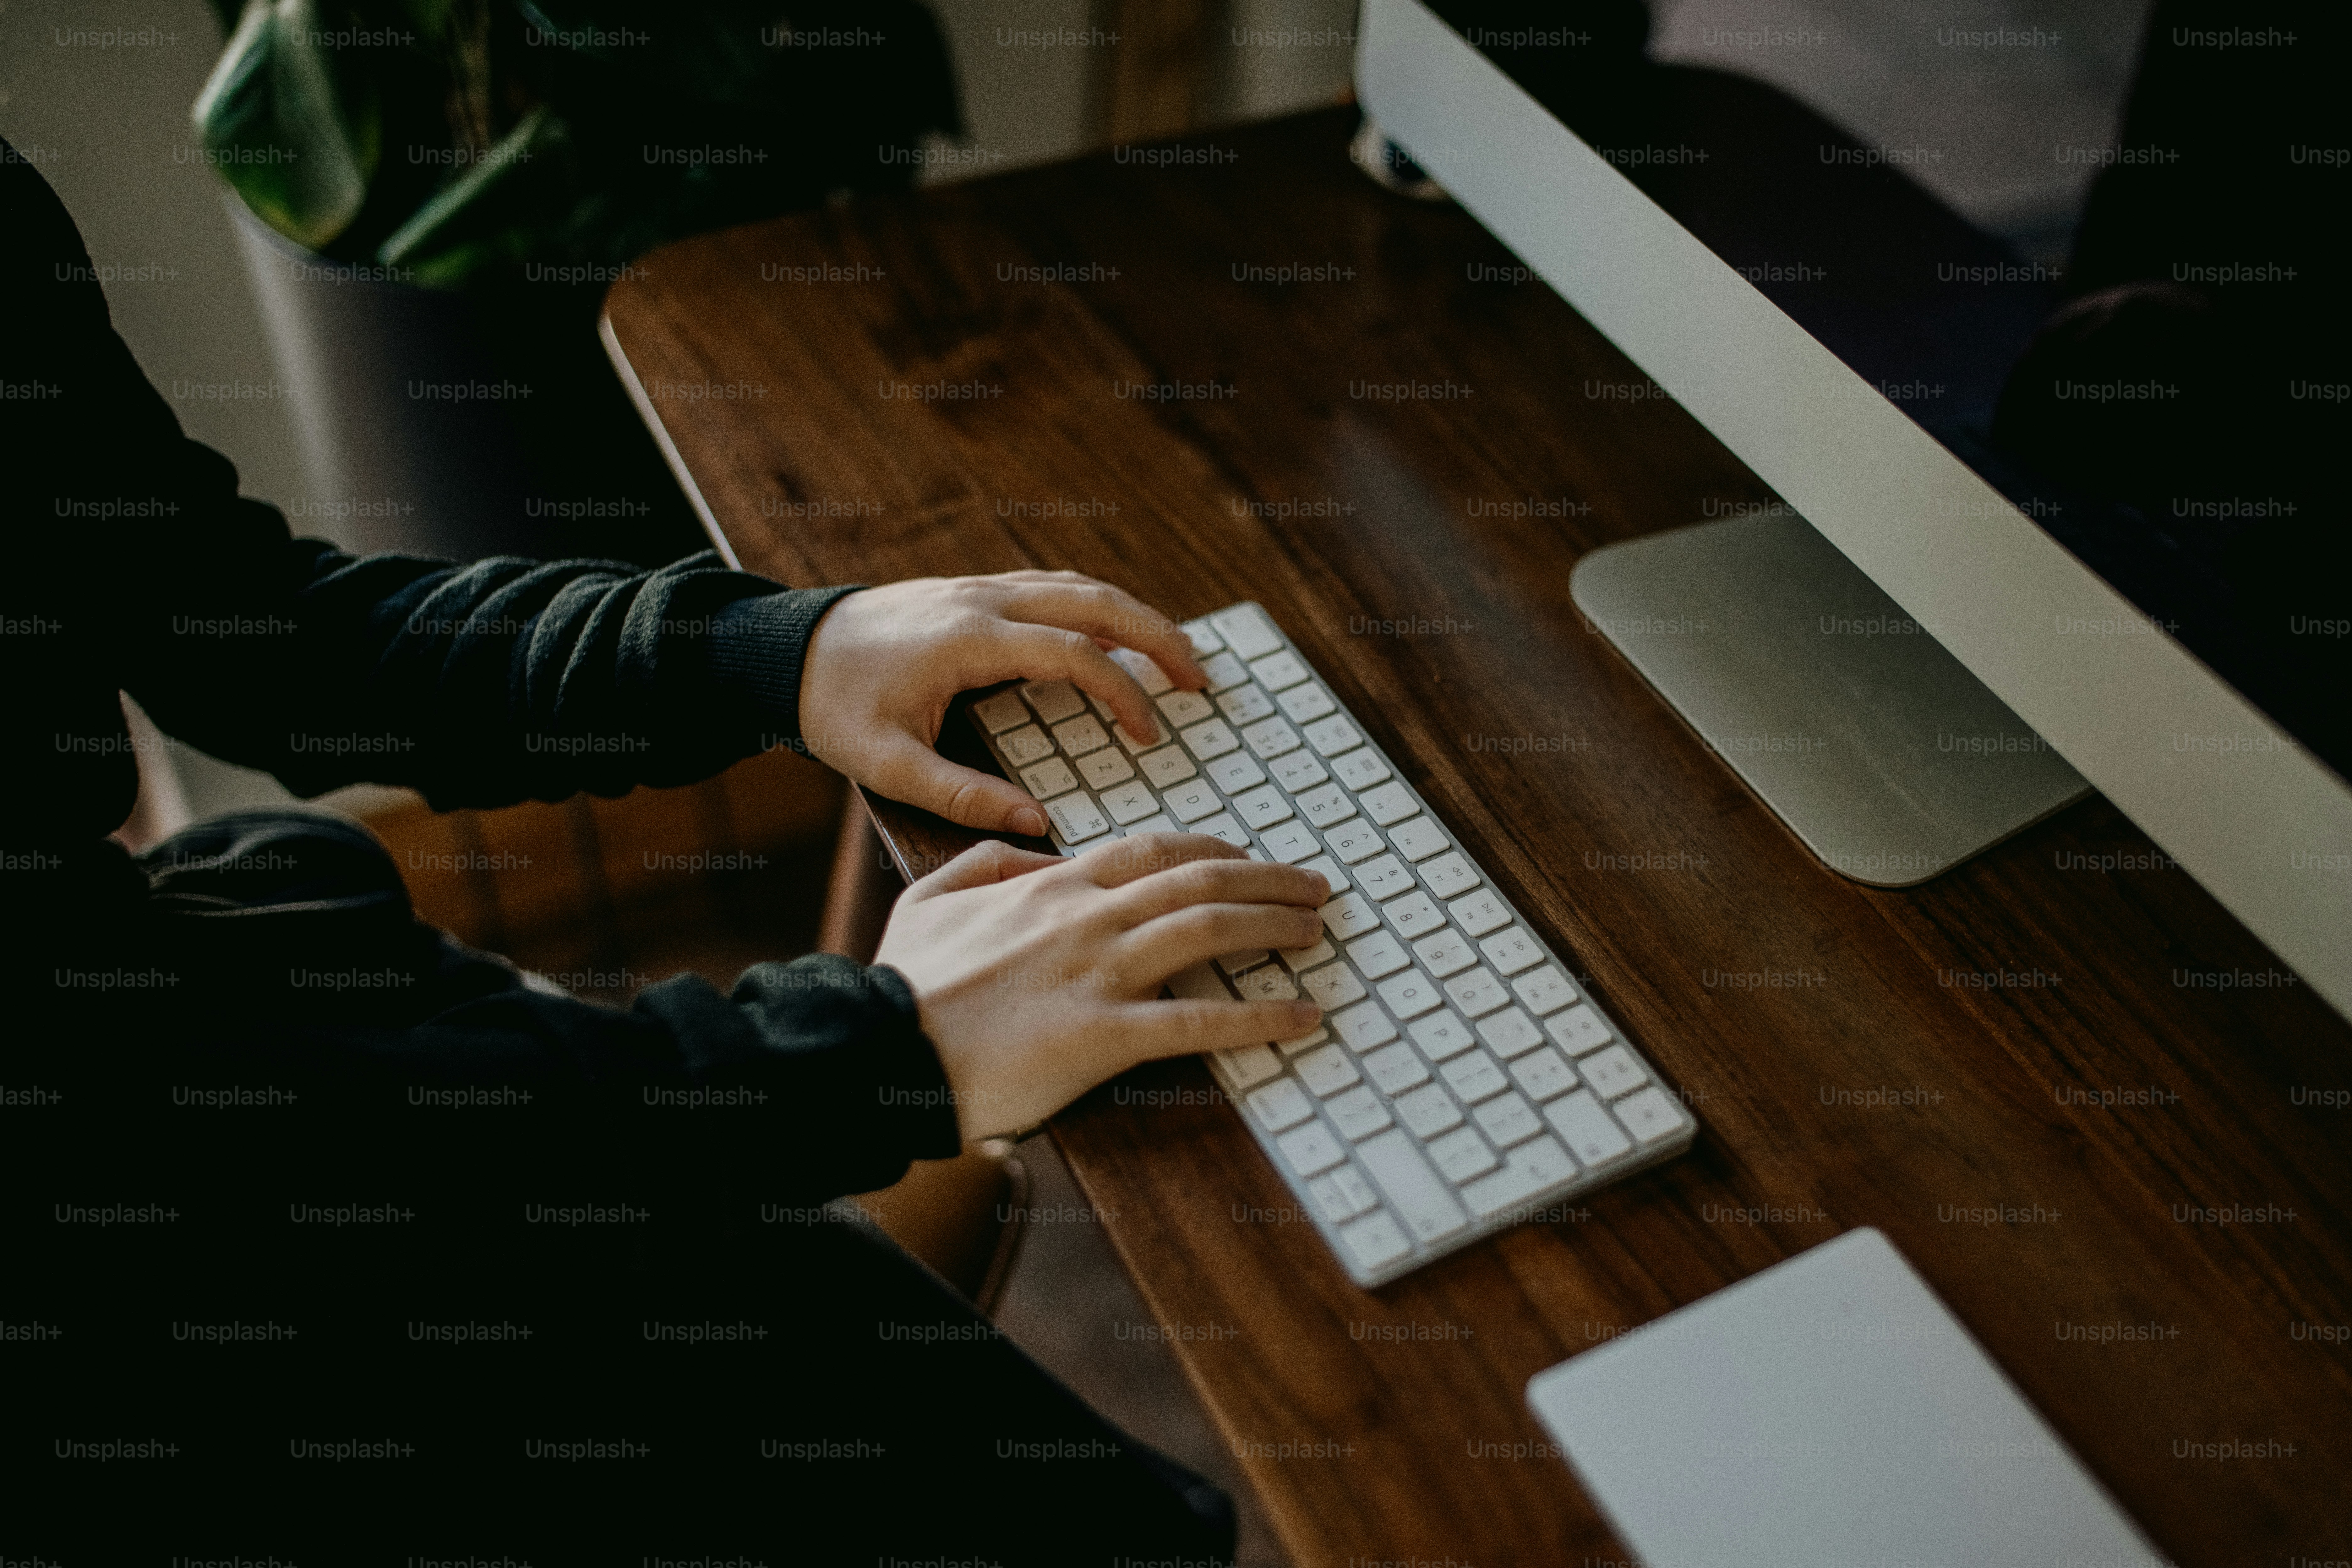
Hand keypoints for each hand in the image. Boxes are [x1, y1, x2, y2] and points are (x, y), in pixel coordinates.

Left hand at [797, 570, 1207, 835]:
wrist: (783, 649)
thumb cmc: (832, 706)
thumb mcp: (886, 765)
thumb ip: (962, 796)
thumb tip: (1036, 822)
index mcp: (969, 641)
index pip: (1075, 654)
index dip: (1123, 691)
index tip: (1150, 732)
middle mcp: (983, 600)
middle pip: (1096, 601)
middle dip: (1157, 635)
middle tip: (1199, 678)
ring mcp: (979, 586)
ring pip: (1078, 585)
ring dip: (1133, 615)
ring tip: (1174, 655)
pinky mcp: (972, 588)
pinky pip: (1052, 585)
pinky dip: (1096, 605)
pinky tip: (1115, 633)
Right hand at [874, 832, 1328, 1138]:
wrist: (883, 1045)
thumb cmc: (906, 982)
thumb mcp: (931, 897)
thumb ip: (984, 862)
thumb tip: (1029, 847)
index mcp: (1050, 886)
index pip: (1152, 851)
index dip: (1212, 850)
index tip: (1246, 857)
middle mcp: (1086, 917)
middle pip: (1198, 879)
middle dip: (1266, 877)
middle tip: (1312, 886)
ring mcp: (1099, 973)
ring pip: (1210, 929)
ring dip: (1274, 925)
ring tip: (1315, 930)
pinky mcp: (1105, 1035)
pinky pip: (1200, 1020)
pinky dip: (1261, 1017)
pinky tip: (1303, 1016)